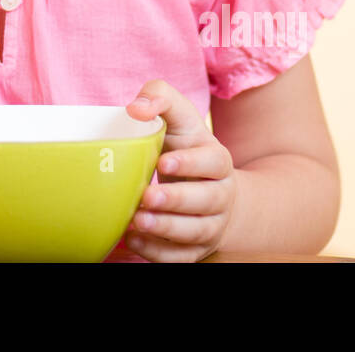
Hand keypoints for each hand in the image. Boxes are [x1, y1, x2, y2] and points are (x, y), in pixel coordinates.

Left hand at [123, 79, 236, 261]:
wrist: (211, 188)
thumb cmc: (185, 146)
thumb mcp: (178, 116)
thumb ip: (159, 97)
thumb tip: (136, 109)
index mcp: (217, 160)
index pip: (212, 162)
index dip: (190, 163)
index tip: (163, 161)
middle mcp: (220, 194)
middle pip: (205, 201)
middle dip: (176, 200)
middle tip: (146, 197)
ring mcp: (211, 224)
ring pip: (195, 232)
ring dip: (166, 229)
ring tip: (137, 221)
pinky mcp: (196, 248)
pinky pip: (180, 256)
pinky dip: (158, 252)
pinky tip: (134, 239)